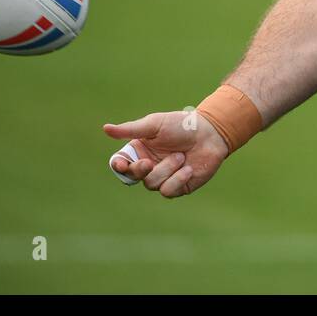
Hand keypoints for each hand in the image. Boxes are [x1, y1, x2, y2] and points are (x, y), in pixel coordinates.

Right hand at [103, 110, 229, 198]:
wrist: (211, 134)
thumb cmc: (182, 126)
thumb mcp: (155, 124)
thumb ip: (131, 130)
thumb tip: (105, 129)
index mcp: (140, 150)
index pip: (120, 163)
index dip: (119, 166)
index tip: (123, 164)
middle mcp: (148, 166)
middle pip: (132, 177)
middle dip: (140, 170)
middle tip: (149, 162)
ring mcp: (163, 177)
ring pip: (151, 184)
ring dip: (166, 169)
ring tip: (181, 156)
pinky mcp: (177, 187)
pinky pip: (168, 191)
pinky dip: (178, 179)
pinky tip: (189, 168)